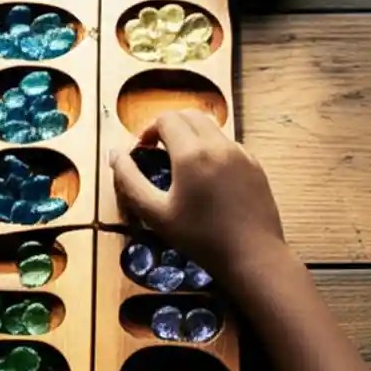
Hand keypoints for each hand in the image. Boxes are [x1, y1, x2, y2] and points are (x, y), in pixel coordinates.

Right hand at [110, 111, 285, 280]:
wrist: (252, 256)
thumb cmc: (199, 238)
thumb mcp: (156, 214)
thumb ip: (130, 180)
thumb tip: (115, 154)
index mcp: (191, 153)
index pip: (166, 118)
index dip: (149, 130)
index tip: (144, 151)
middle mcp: (218, 144)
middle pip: (189, 115)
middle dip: (170, 126)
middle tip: (159, 152)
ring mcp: (241, 153)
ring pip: (211, 128)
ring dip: (192, 136)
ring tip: (183, 166)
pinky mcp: (255, 165)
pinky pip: (228, 145)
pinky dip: (213, 149)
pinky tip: (210, 179)